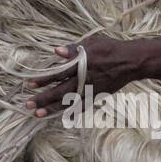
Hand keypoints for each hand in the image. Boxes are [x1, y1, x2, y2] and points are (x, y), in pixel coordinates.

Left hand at [23, 34, 141, 117]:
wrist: (132, 61)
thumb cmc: (110, 48)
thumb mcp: (92, 43)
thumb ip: (74, 49)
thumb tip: (57, 51)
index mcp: (81, 64)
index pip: (58, 73)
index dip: (44, 79)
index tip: (30, 84)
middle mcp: (85, 79)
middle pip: (60, 91)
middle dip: (43, 99)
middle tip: (28, 105)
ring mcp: (92, 89)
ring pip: (70, 102)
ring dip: (53, 108)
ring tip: (39, 114)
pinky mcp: (98, 95)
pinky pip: (84, 106)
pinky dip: (74, 112)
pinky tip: (64, 118)